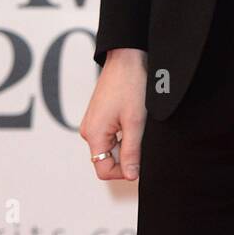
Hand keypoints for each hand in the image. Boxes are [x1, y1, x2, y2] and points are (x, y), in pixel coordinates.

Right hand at [79, 48, 147, 181]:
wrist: (127, 57)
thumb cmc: (130, 84)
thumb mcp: (135, 122)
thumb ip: (131, 152)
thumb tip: (131, 176)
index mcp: (93, 134)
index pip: (103, 170)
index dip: (124, 172)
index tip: (141, 164)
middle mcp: (89, 130)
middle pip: (105, 159)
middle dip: (126, 157)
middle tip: (144, 144)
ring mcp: (93, 122)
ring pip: (110, 147)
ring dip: (126, 145)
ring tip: (140, 128)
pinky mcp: (100, 115)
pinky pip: (110, 135)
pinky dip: (124, 134)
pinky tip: (136, 121)